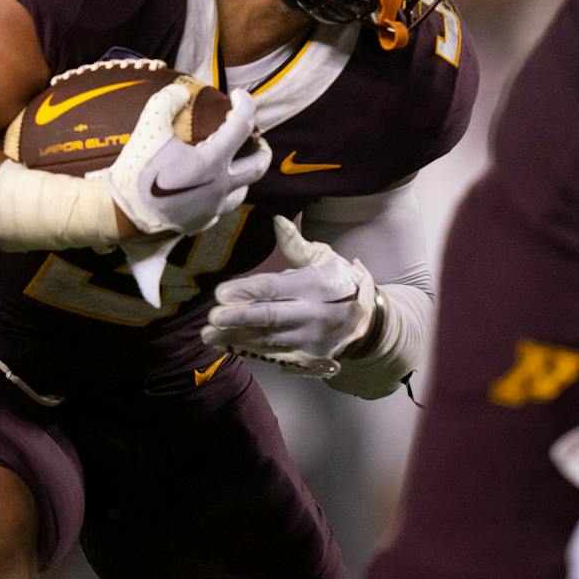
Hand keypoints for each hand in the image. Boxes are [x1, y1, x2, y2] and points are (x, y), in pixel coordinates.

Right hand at [102, 83, 269, 236]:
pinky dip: (221, 193)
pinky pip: (220, 207)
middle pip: (258, 166)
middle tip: (254, 137)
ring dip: (242, 174)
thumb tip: (181, 91)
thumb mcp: (148, 127)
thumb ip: (166, 101)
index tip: (237, 96)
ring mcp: (212, 209)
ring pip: (242, 191)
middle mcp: (220, 187)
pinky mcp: (200, 224)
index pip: (242, 126)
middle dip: (262, 148)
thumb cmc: (136, 170)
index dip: (245, 104)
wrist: (120, 214)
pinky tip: (208, 187)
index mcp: (213, 162)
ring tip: (232, 163)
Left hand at [201, 216, 377, 376]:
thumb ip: (295, 244)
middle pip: (270, 317)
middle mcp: (313, 314)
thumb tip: (276, 220)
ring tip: (209, 335)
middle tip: (212, 317)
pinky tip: (228, 345)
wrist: (370, 323)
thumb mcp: (324, 258)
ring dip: (236, 338)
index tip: (221, 293)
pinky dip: (249, 350)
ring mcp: (310, 340)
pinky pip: (273, 355)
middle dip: (238, 318)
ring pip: (268, 340)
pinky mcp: (308, 358)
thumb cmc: (339, 283)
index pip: (275, 288)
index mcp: (315, 285)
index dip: (246, 291)